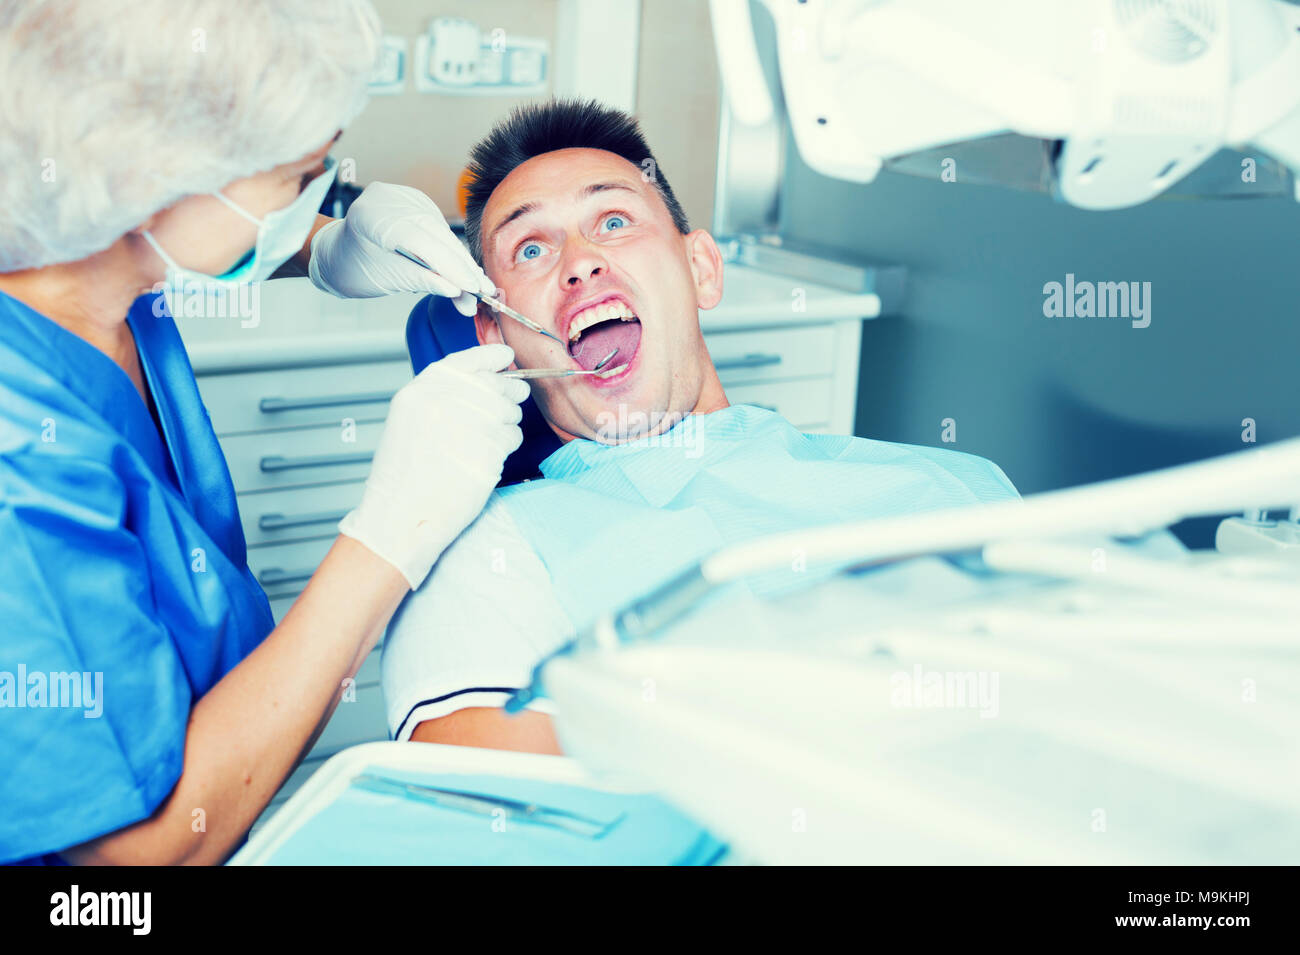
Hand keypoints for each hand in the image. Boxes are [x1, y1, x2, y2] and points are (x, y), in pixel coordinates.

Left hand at [308, 182, 495, 314]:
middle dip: (461, 266)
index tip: (471, 287)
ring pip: (442, 231)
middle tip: (482, 293)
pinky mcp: (414, 200)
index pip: (419, 240)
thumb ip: (422, 281)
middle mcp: (386, 199)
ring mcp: (401, 196)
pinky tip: (463, 270)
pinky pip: (440, 228)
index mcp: (369, 216)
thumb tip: (456, 291)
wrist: (338, 252)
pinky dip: (451, 251)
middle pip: (435, 234)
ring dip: (461, 261)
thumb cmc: (353, 267)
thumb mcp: (386, 280)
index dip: (449, 265)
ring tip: (475, 288)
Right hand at [338, 344, 529, 587]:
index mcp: (420, 393)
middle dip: (509, 392)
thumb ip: (442, 398)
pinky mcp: (488, 450)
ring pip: (509, 411)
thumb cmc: (403, 479)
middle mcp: (444, 403)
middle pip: (494, 385)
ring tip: (485, 442)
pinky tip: (488, 459)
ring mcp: (468, 425)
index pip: (465, 362)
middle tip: (514, 398)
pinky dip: (507, 446)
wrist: (400, 519)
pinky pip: (512, 437)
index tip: (505, 357)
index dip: (490, 356)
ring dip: (507, 423)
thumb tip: (486, 381)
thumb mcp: (410, 423)